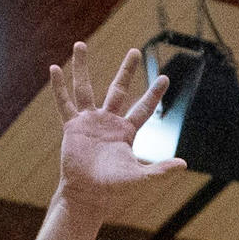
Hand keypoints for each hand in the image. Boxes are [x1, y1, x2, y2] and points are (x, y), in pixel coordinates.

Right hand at [51, 45, 186, 221]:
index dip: (154, 93)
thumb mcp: (140, 179)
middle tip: (135, 51)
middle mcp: (108, 122)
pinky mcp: (72, 127)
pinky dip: (59, 87)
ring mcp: (89, 122)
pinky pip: (64, 103)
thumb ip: (160, 171)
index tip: (164, 77)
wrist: (87, 195)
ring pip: (85, 88)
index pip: (143, 108)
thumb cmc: (113, 190)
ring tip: (81, 44)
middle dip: (126, 70)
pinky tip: (54, 68)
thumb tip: (184, 165)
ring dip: (82, 67)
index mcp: (126, 132)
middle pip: (118, 89)